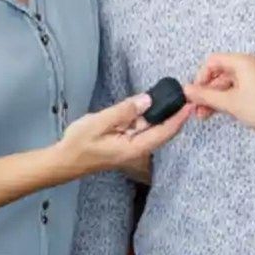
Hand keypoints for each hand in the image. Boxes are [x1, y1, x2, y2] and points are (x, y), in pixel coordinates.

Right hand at [57, 93, 189, 177]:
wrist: (65, 160)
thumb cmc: (78, 144)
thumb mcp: (99, 123)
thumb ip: (124, 111)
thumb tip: (147, 100)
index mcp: (134, 149)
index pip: (163, 132)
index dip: (178, 119)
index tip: (189, 104)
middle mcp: (137, 150)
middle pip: (162, 131)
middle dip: (174, 114)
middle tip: (184, 94)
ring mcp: (132, 147)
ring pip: (152, 128)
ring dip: (162, 114)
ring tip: (172, 96)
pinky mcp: (126, 142)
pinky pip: (142, 128)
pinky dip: (149, 116)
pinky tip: (150, 105)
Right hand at [183, 53, 254, 146]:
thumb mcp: (230, 103)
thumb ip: (206, 95)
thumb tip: (189, 90)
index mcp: (243, 61)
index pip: (213, 61)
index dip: (200, 77)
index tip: (195, 93)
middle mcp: (251, 67)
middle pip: (220, 73)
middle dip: (207, 91)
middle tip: (197, 107)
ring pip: (229, 85)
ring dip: (216, 98)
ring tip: (205, 114)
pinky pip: (239, 92)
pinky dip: (228, 101)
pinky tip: (221, 112)